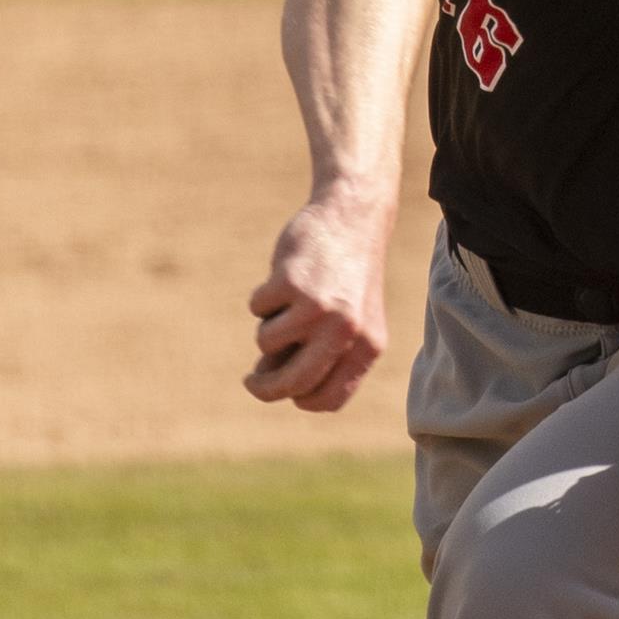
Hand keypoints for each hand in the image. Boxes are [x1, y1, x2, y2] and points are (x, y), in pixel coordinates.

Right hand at [243, 197, 389, 411]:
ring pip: (267, 343)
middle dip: (266, 389)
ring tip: (290, 298)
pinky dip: (263, 297)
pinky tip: (286, 274)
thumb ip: (322, 355)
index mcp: (368, 346)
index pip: (328, 399)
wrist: (351, 219)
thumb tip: (270, 381)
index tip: (284, 391)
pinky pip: (258, 308)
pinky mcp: (292, 283)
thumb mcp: (352, 320)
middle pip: (293, 383)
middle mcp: (346, 332)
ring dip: (268, 325)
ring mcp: (318, 308)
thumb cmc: (348, 276)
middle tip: (251, 381)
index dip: (300, 399)